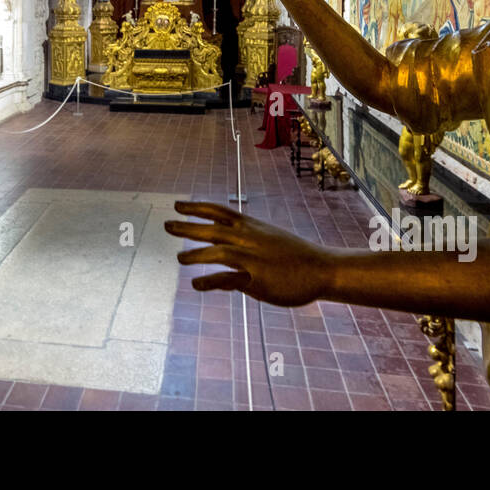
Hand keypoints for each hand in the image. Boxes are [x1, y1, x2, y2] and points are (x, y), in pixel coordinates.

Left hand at [165, 201, 333, 306]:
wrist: (323, 269)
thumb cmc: (296, 255)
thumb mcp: (270, 239)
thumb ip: (248, 240)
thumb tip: (229, 243)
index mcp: (253, 228)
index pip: (219, 212)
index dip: (197, 208)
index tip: (177, 205)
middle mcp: (250, 240)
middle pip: (213, 229)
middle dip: (188, 227)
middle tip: (167, 225)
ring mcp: (254, 259)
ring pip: (219, 252)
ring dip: (196, 255)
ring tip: (179, 258)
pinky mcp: (258, 281)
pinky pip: (229, 280)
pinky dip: (210, 282)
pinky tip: (196, 284)